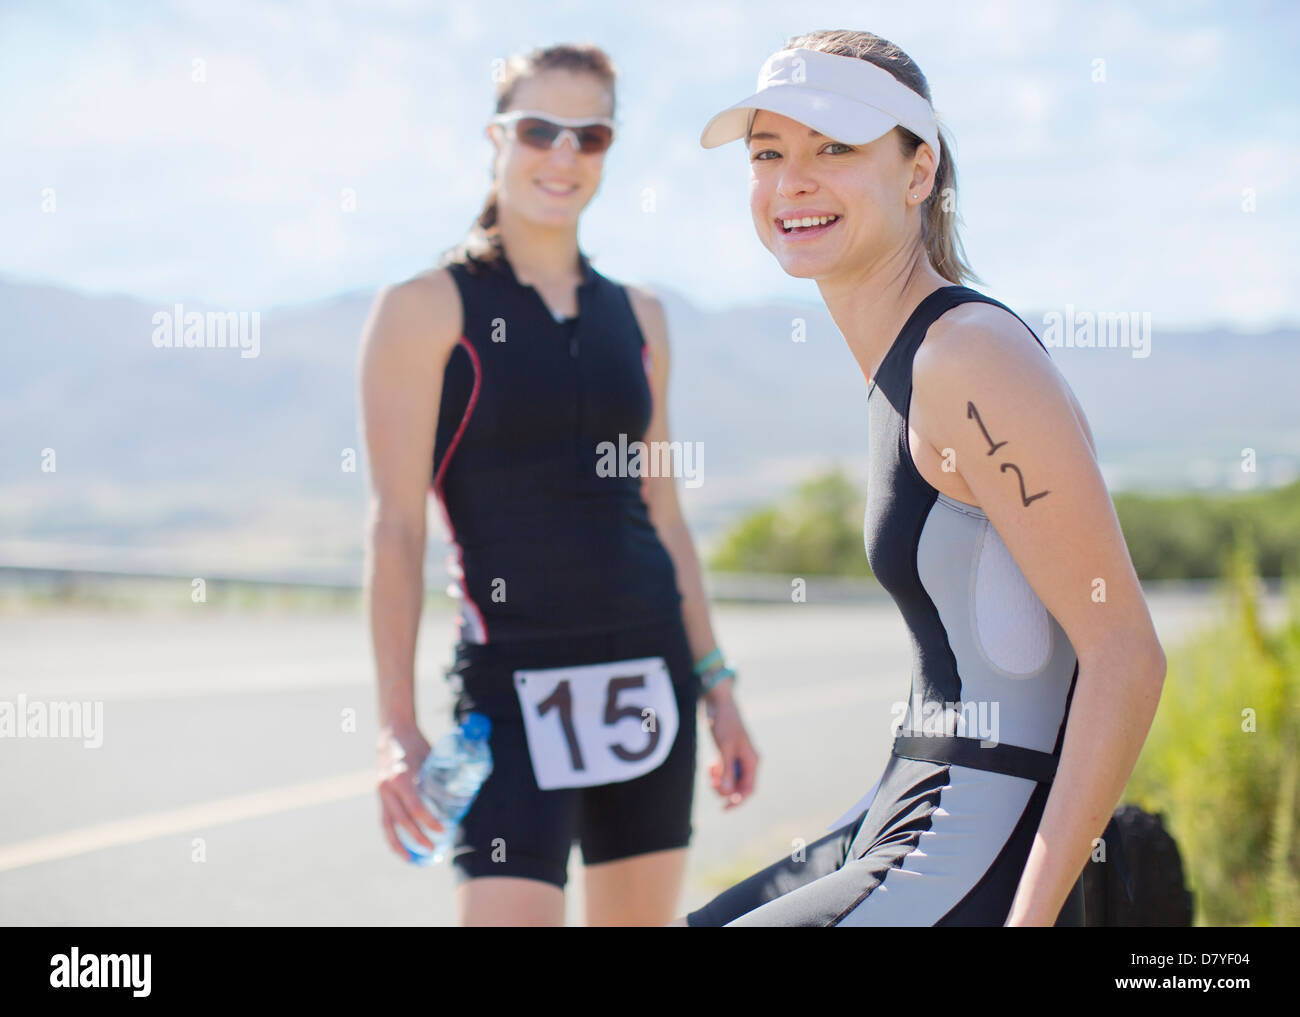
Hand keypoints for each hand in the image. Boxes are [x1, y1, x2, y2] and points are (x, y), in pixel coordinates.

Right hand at [376, 722, 441, 858]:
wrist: (393, 731)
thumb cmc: (417, 744)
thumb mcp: (430, 756)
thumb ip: (440, 776)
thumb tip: (465, 793)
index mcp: (401, 777)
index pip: (416, 807)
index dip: (430, 822)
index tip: (443, 830)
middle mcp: (387, 787)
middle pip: (402, 820)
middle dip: (418, 838)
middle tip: (435, 849)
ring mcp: (381, 792)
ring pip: (388, 825)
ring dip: (400, 844)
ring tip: (412, 859)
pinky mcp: (379, 796)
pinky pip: (384, 820)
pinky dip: (391, 836)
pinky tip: (401, 848)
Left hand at [702, 681, 757, 808]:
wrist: (718, 703)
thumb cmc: (724, 723)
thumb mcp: (724, 748)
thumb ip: (726, 770)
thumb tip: (727, 793)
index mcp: (752, 760)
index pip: (748, 789)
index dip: (737, 801)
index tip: (724, 808)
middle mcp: (747, 761)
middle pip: (738, 786)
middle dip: (725, 789)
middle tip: (712, 783)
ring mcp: (737, 757)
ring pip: (730, 779)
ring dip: (720, 781)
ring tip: (710, 772)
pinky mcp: (728, 753)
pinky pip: (724, 771)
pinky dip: (717, 772)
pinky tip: (709, 765)